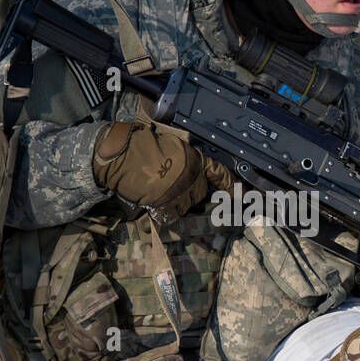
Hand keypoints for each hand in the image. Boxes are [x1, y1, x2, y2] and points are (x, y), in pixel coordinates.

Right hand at [92, 121, 231, 223]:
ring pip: (186, 206)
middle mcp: (190, 177)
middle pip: (200, 193)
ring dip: (176, 201)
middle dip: (191, 191)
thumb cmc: (142, 146)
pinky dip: (164, 211)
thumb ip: (189, 159)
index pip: (219, 174)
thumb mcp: (173, 145)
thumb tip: (197, 172)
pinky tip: (155, 200)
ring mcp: (178, 193)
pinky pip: (170, 215)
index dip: (231, 185)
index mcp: (194, 159)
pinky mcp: (163, 205)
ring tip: (160, 189)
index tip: (239, 193)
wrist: (120, 155)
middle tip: (174, 184)